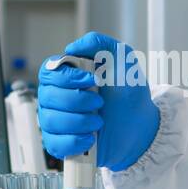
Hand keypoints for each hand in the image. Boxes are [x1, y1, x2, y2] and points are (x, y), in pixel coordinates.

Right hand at [37, 32, 160, 170]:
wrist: (140, 126)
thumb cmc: (128, 93)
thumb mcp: (122, 60)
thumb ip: (99, 44)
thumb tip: (71, 48)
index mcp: (66, 75)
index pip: (48, 71)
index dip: (67, 77)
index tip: (93, 80)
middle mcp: (55, 97)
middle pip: (47, 96)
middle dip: (77, 101)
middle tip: (100, 103)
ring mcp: (55, 121)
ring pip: (51, 121)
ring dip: (79, 122)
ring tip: (99, 122)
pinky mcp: (60, 143)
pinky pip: (54, 144)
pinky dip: (74, 142)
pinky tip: (90, 139)